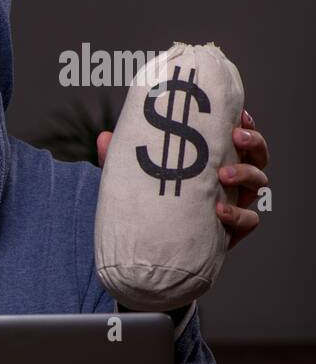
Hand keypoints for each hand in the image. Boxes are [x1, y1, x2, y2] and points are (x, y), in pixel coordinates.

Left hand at [96, 108, 268, 249]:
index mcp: (212, 160)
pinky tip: (220, 211)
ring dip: (246, 174)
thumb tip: (104, 138)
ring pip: (258, 182)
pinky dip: (238, 214)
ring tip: (223, 175)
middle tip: (235, 137)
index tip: (238, 114)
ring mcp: (234, 203)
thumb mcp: (134, 179)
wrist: (151, 249)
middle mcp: (230, 180)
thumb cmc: (150, 203)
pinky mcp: (232, 230)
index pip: (237, 137)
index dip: (245, 123)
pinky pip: (249, 220)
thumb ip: (120, 160)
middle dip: (253, 142)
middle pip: (257, 155)